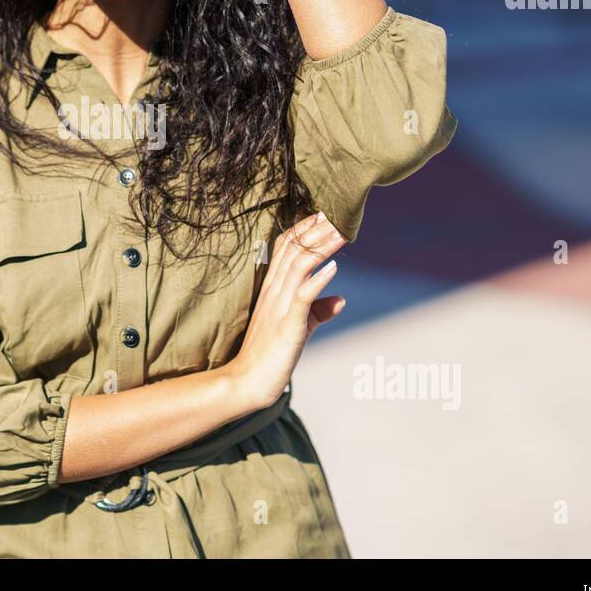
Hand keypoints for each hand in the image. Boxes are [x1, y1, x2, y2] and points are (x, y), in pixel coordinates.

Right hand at [222, 211, 346, 409]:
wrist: (247, 381)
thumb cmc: (270, 355)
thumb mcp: (298, 327)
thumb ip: (317, 311)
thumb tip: (341, 301)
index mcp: (273, 288)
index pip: (287, 247)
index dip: (305, 228)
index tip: (324, 212)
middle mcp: (273, 291)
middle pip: (295, 250)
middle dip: (317, 229)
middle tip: (338, 209)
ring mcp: (279, 307)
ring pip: (300, 266)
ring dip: (322, 247)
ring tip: (343, 232)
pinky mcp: (287, 325)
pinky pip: (301, 297)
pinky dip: (317, 281)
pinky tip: (333, 268)